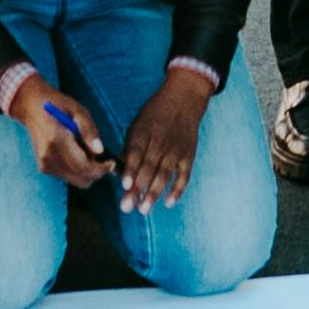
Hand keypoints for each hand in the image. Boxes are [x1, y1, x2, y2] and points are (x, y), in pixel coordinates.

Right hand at [0, 70, 112, 186]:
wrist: (32, 108)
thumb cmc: (59, 106)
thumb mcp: (78, 111)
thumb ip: (89, 131)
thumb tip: (100, 151)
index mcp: (57, 139)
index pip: (84, 166)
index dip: (102, 169)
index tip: (112, 162)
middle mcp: (49, 156)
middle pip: (82, 178)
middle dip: (97, 172)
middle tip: (104, 159)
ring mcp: (45, 164)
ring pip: (76, 180)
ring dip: (88, 172)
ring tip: (89, 153)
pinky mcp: (44, 168)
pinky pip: (68, 177)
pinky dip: (78, 171)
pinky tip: (78, 155)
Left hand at [120, 66, 213, 210]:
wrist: (184, 99)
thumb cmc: (154, 115)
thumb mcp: (138, 124)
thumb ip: (130, 147)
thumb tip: (119, 172)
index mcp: (144, 132)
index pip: (136, 153)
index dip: (130, 169)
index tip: (124, 185)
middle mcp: (160, 141)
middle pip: (148, 168)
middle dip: (138, 188)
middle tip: (127, 207)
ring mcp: (176, 149)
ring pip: (164, 174)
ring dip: (154, 193)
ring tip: (143, 209)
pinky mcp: (189, 155)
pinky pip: (184, 175)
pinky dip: (177, 189)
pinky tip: (168, 203)